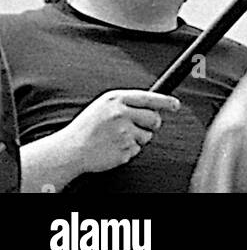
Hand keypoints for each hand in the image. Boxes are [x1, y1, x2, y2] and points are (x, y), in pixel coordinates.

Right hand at [62, 90, 179, 174]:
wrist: (68, 151)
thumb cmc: (86, 128)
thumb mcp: (103, 106)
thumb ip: (126, 103)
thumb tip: (153, 104)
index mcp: (116, 100)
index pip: (149, 98)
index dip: (166, 102)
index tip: (175, 105)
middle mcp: (121, 114)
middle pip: (154, 118)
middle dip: (153, 124)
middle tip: (143, 127)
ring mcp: (122, 133)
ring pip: (147, 136)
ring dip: (138, 139)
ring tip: (118, 139)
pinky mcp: (123, 150)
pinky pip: (136, 150)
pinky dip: (129, 150)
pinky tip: (113, 148)